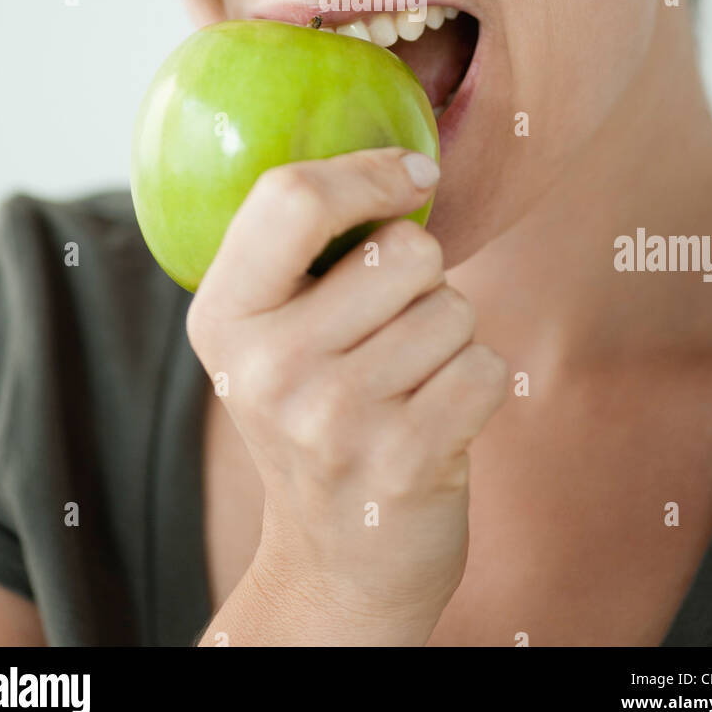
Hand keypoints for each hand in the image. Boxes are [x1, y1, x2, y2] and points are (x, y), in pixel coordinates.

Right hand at [186, 146, 508, 641]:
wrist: (337, 561)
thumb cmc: (318, 415)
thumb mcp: (271, 335)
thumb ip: (303, 250)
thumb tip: (402, 150)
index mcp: (224, 316)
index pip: (292, 197)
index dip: (369, 171)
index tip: (414, 175)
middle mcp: (266, 367)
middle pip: (403, 250)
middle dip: (422, 278)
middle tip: (390, 333)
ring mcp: (331, 419)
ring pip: (453, 307)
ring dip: (450, 336)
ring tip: (408, 383)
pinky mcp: (401, 460)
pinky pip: (486, 366)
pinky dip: (478, 385)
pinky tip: (436, 421)